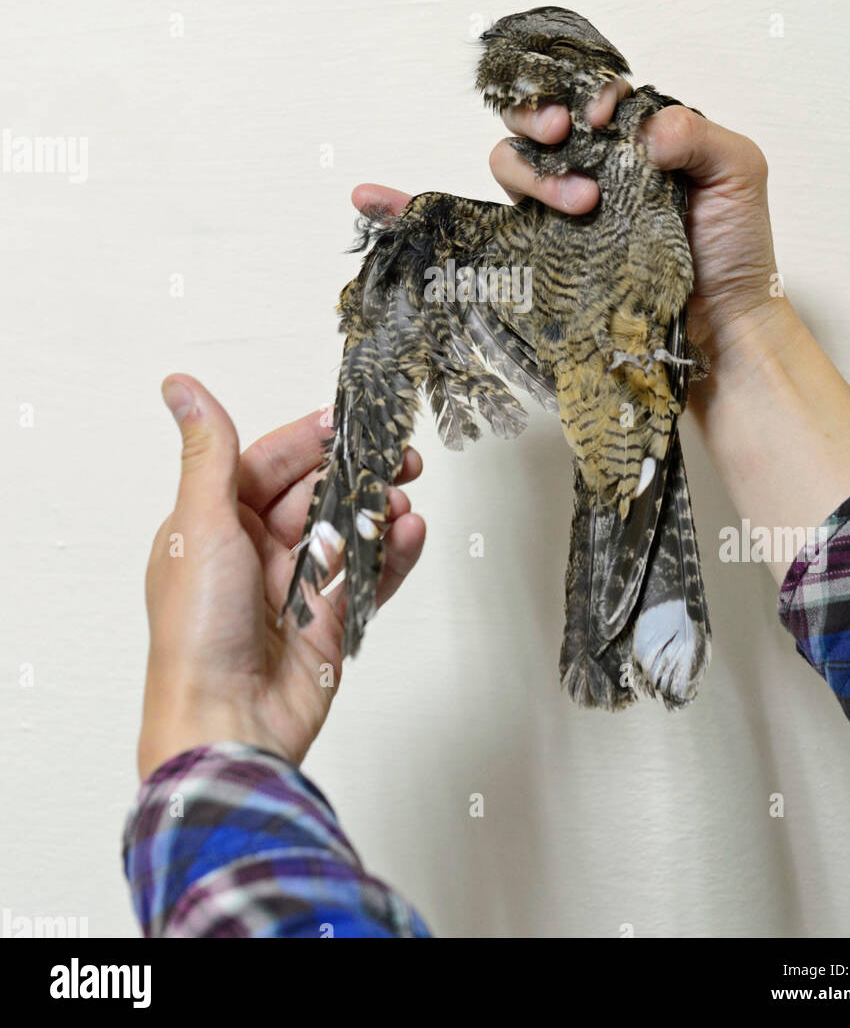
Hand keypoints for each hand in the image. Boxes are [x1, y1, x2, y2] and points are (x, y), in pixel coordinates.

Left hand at [138, 375, 425, 779]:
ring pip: (347, 533)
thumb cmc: (197, 630)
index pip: (269, 464)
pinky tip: (410, 533)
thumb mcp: (201, 524)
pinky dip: (392, 555)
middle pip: (315, 495)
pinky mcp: (327, 625)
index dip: (310, 439)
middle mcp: (252, 553)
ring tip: (405, 498)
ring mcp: (292, 589)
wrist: (226, 724)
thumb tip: (179, 385)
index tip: (350, 420)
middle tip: (399, 457)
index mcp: (214, 525)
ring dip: (379, 512)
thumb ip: (208, 451)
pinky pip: (368, 578)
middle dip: (357, 472)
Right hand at [488, 81, 781, 358]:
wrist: (723, 318)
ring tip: (583, 200)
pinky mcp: (552, 238)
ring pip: (515, 156)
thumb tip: (641, 132)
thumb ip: (697, 133)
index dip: (588, 91)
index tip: (601, 116)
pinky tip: (572, 217)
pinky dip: (529, 201)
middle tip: (559, 132)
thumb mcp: (739, 171)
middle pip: (539, 114)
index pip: (596, 91)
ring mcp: (570, 198)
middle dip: (536, 113)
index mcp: (639, 132)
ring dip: (537, 167)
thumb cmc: (736, 244)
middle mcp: (598, 159)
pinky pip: (516, 208)